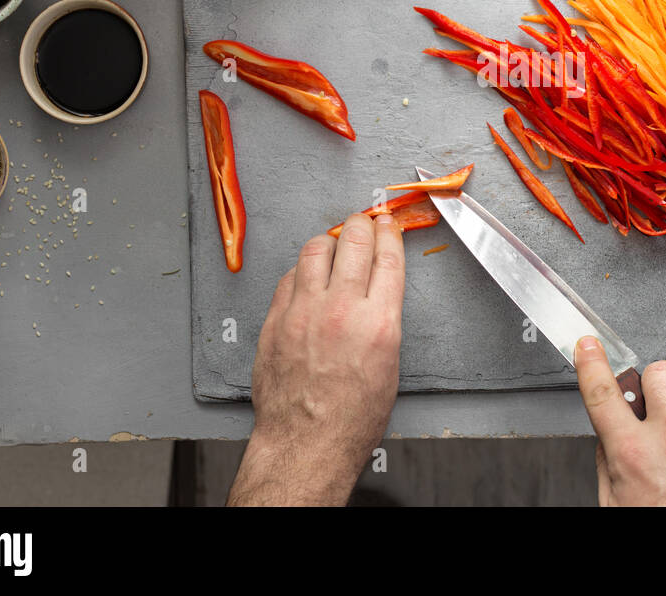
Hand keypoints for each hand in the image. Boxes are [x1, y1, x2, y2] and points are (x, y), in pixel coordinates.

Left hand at [228, 213, 404, 505]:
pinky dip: (301, 270)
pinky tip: (307, 277)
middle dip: (361, 225)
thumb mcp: (389, 364)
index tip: (388, 225)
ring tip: (333, 245)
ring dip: (328, 241)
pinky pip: (288, 276)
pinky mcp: (276, 320)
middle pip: (354, 241)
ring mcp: (304, 311)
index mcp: (379, 322)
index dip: (389, 233)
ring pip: (315, 249)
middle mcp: (342, 309)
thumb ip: (384, 319)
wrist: (307, 442)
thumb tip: (378, 289)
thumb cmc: (352, 417)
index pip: (387, 256)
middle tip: (363, 223)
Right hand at [573, 336, 665, 506]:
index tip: (589, 346)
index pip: (604, 394)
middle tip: (655, 408)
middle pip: (662, 375)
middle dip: (655, 386)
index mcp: (635, 456)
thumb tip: (609, 437)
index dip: (592, 364)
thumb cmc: (663, 537)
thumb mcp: (618, 508)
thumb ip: (612, 467)